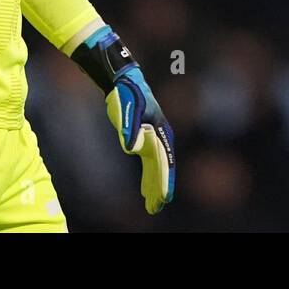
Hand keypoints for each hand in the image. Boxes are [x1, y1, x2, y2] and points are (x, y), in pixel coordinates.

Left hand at [71, 25, 175, 214]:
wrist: (123, 80)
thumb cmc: (126, 93)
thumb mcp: (127, 109)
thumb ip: (129, 128)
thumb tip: (130, 149)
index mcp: (160, 131)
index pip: (165, 161)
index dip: (165, 181)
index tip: (164, 198)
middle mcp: (159, 137)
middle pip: (162, 168)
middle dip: (160, 189)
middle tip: (155, 208)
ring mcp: (153, 139)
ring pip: (156, 168)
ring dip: (154, 186)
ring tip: (152, 206)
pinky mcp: (144, 139)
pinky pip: (149, 164)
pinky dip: (148, 177)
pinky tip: (144, 189)